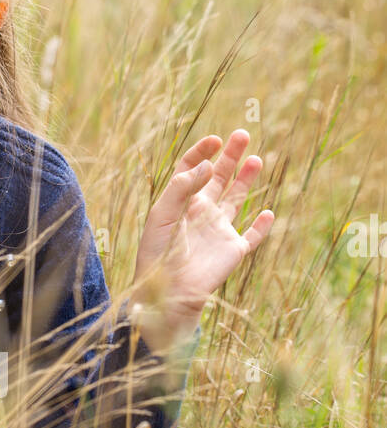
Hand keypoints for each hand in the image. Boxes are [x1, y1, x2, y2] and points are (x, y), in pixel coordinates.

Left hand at [131, 129, 273, 350]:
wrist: (167, 294)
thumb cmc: (157, 256)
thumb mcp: (162, 216)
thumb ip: (181, 188)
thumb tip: (209, 165)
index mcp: (180, 204)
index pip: (192, 170)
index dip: (202, 153)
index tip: (214, 140)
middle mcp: (200, 214)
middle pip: (217, 178)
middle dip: (229, 156)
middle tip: (242, 134)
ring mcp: (218, 231)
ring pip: (237, 199)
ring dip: (246, 179)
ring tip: (256, 158)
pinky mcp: (233, 251)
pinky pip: (252, 236)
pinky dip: (262, 226)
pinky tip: (269, 213)